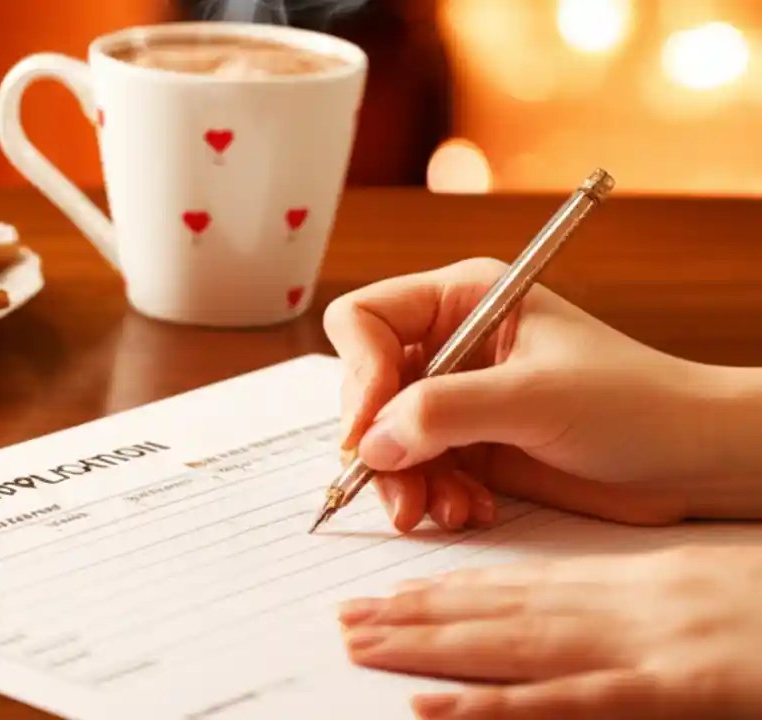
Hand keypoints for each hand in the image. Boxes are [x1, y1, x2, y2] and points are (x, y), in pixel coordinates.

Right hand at [323, 258, 730, 532]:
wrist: (693, 462)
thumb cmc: (636, 404)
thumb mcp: (535, 398)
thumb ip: (444, 412)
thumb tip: (369, 442)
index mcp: (463, 298)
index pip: (365, 320)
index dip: (358, 372)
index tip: (368, 429)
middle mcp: (450, 343)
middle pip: (365, 386)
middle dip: (380, 443)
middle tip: (401, 491)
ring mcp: (455, 397)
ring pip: (384, 437)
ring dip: (406, 481)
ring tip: (447, 511)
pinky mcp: (467, 445)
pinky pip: (416, 471)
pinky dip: (433, 497)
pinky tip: (473, 510)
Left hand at [337, 545, 761, 718]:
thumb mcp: (710, 598)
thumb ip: (642, 607)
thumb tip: (576, 622)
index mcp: (639, 581)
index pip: (522, 582)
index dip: (448, 589)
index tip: (388, 593)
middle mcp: (628, 604)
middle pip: (501, 610)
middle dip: (417, 617)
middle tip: (345, 621)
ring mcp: (646, 647)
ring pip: (514, 645)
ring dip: (430, 649)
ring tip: (361, 646)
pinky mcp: (674, 690)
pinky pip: (570, 701)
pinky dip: (496, 707)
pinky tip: (436, 708)